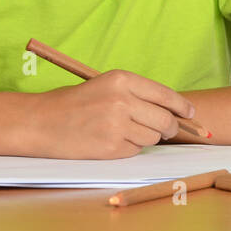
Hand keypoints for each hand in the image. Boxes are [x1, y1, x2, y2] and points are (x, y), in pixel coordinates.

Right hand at [33, 69, 195, 158]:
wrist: (40, 121)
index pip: (165, 95)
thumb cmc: (73, 103)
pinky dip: (128, 148)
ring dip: (144, 138)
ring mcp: (117, 125)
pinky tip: (109, 140)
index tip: (190, 114)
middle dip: (168, 127)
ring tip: (121, 131)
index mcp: (122, 79)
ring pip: (152, 138)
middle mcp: (123, 100)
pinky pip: (134, 150)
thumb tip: (171, 109)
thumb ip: (136, 94)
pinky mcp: (111, 147)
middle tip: (164, 130)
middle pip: (164, 120)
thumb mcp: (105, 85)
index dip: (181, 107)